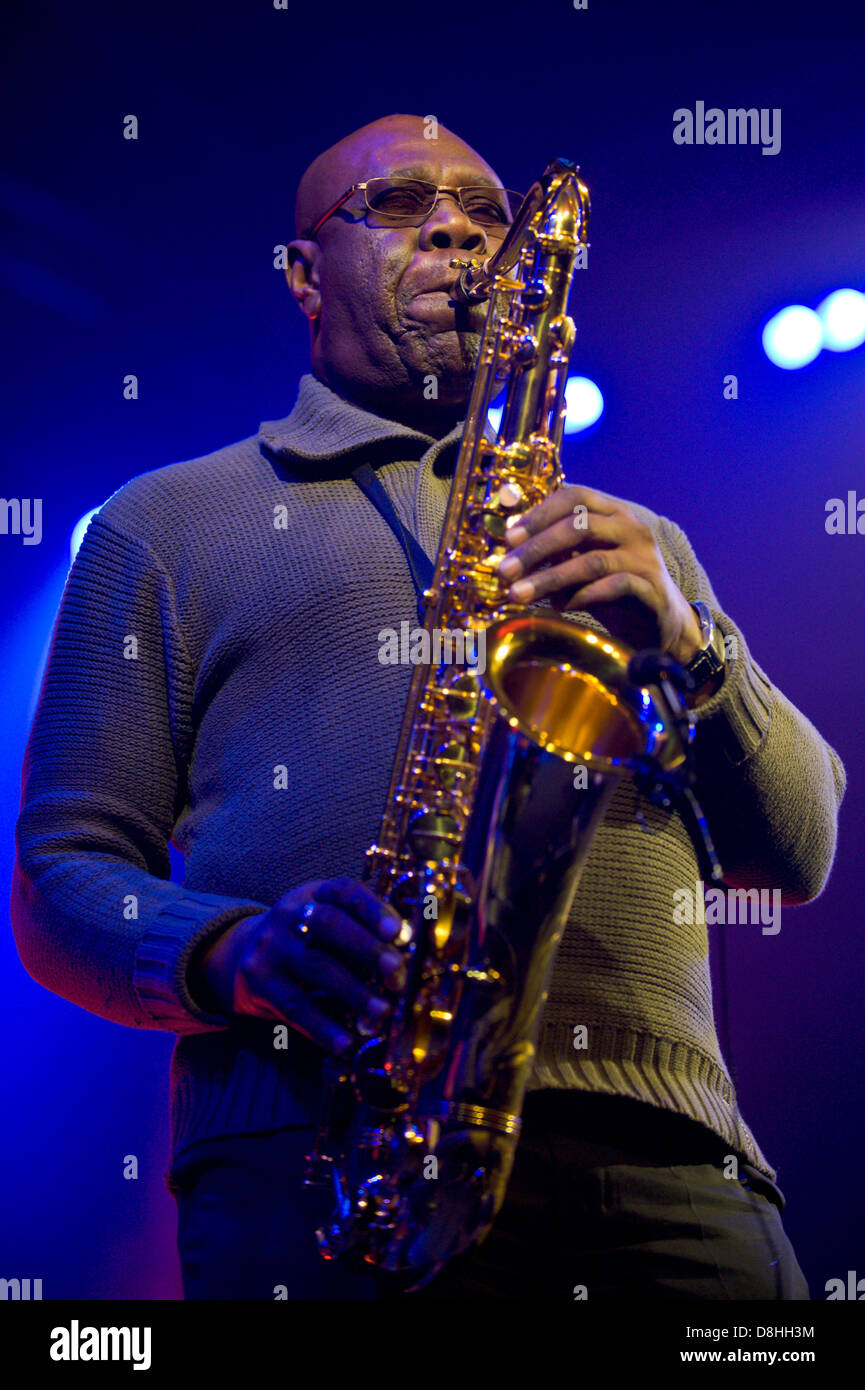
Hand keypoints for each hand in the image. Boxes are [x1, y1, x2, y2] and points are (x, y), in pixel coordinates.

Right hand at [188, 877, 406, 1057]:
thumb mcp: (327, 923)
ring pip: (316, 966)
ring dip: (354, 992)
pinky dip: (323, 1027)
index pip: (344, 892)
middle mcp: (289, 914)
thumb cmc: (305, 940)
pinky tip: (346, 1043)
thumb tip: (409, 953)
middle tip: (398, 974)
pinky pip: (295, 1006)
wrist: (241, 956)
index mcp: (314, 894)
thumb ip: (362, 931)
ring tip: (381, 1013)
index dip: (373, 909)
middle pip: (330, 925)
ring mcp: (270, 946)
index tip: (399, 932)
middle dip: (368, 949)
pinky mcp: (257, 981)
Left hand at [496, 485, 703, 665]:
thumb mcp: (579, 563)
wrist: (660, 625)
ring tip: (518, 595)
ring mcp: (645, 558)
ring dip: (549, 578)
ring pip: (591, 561)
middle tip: (505, 571)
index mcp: (614, 513)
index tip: (509, 537)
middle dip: (536, 548)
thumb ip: (553, 551)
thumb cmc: (612, 590)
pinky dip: (581, 597)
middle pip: (579, 526)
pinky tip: (559, 607)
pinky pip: (613, 588)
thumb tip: (509, 540)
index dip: (540, 513)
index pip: (575, 496)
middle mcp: (632, 529)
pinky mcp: (651, 589)